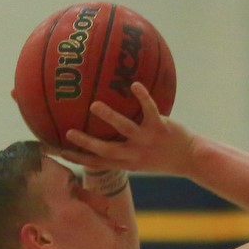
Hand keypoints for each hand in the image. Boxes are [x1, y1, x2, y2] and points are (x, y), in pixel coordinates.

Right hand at [59, 82, 196, 175]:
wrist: (191, 158)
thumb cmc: (161, 154)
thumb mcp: (139, 156)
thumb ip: (120, 144)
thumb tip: (102, 125)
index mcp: (125, 162)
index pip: (97, 163)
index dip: (77, 158)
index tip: (57, 151)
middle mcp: (134, 154)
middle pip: (106, 151)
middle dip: (87, 144)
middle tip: (68, 132)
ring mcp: (147, 141)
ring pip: (126, 130)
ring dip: (110, 118)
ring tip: (95, 105)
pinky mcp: (161, 128)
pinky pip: (150, 110)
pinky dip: (143, 98)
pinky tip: (134, 85)